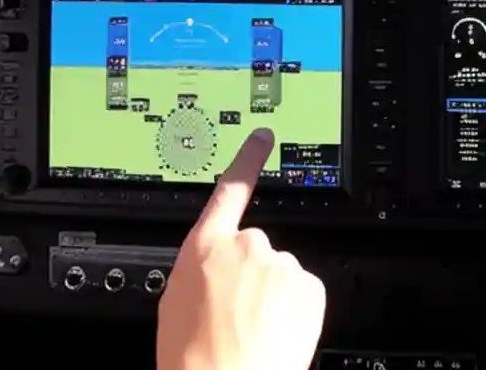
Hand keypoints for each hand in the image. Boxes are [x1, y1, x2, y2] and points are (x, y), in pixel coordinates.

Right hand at [157, 127, 326, 369]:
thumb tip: (212, 271)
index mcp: (206, 247)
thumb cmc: (194, 359)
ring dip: (273, 299)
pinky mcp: (309, 287)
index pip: (230, 189)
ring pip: (281, 276)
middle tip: (236, 315)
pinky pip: (303, 295)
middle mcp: (247, 246)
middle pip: (256, 249)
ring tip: (252, 332)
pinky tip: (275, 335)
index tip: (263, 138)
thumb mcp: (175, 305)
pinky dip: (294, 313)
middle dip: (252, 276)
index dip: (248, 160)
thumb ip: (200, 271)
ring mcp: (281, 265)